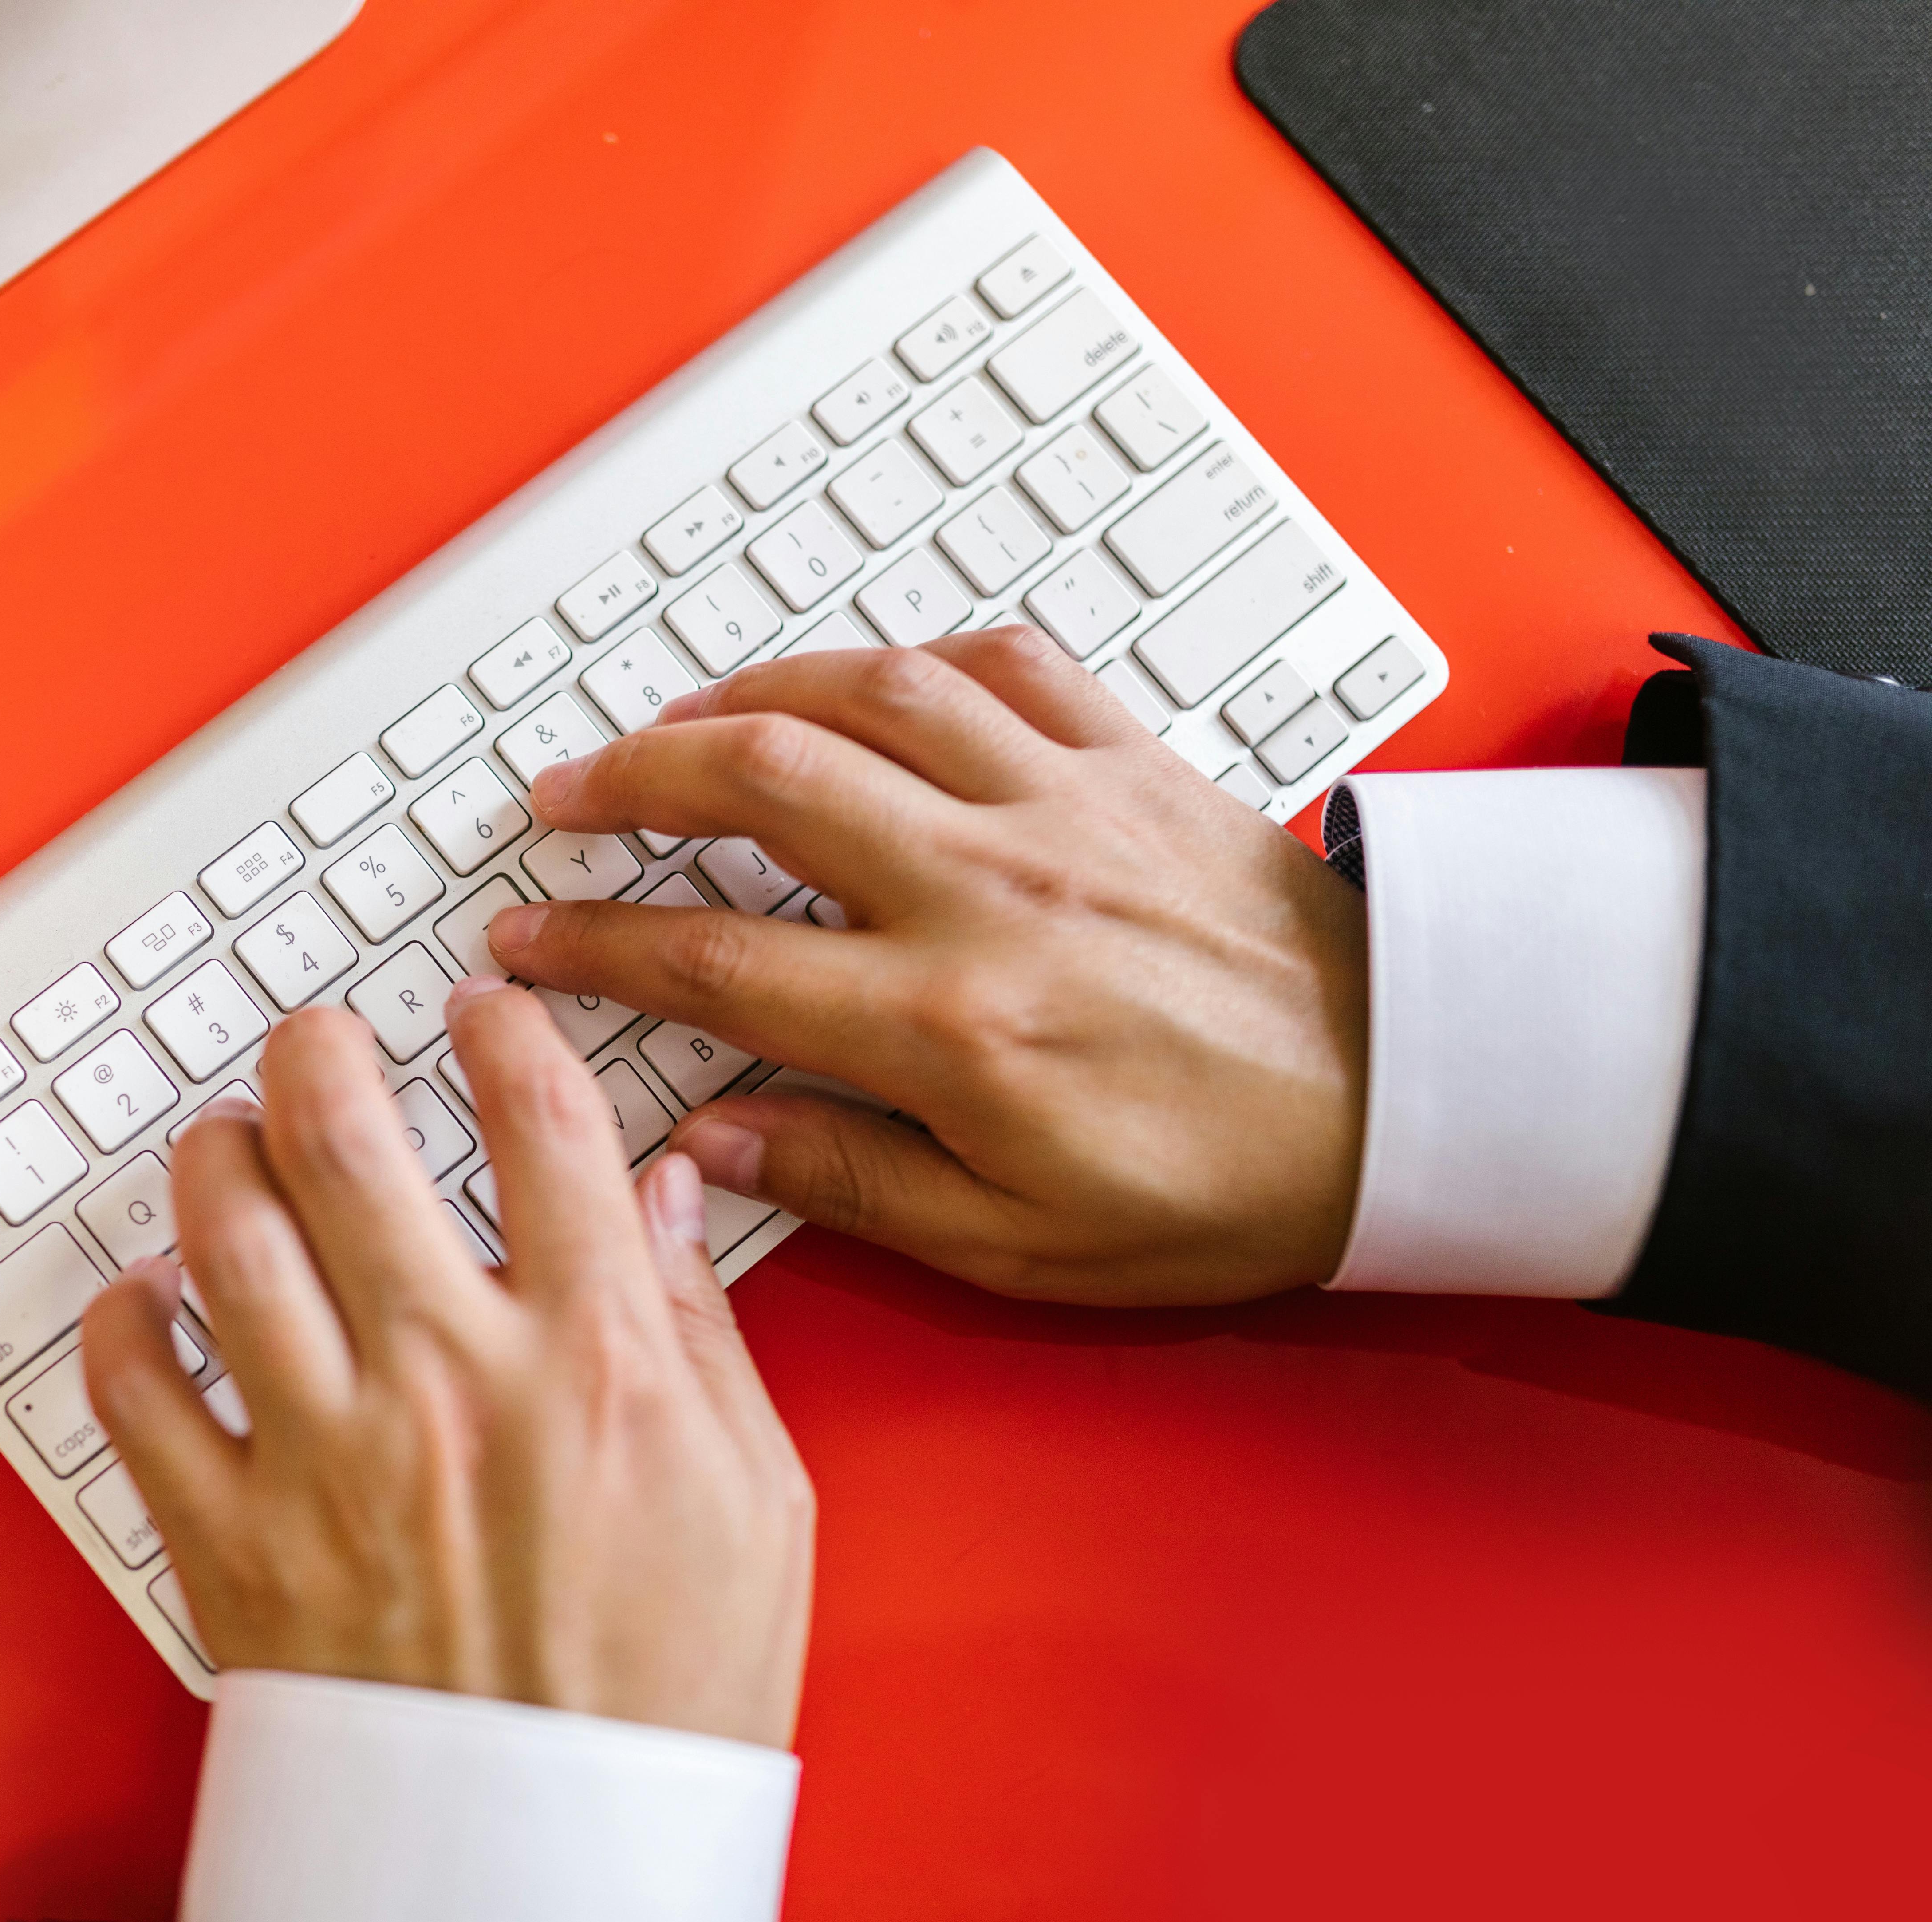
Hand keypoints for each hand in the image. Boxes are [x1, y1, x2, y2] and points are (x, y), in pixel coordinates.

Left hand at [80, 988, 815, 1747]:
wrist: (547, 1867)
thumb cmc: (661, 1693)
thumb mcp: (755, 1504)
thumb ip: (703, 1334)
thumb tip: (664, 1198)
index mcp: (594, 1364)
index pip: (542, 1124)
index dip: (506, 1033)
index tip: (485, 1013)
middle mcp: (449, 1384)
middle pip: (347, 1140)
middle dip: (321, 1053)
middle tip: (318, 1041)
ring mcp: (326, 1457)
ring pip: (227, 1236)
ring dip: (218, 1156)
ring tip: (233, 1141)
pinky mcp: (230, 1538)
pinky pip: (133, 1391)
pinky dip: (125, 1319)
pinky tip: (149, 1292)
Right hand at [484, 628, 1369, 1307]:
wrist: (1411, 1100)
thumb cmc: (1229, 1185)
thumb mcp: (1022, 1244)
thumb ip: (852, 1184)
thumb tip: (710, 1141)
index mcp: (952, 1025)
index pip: (713, 964)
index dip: (593, 947)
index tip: (529, 940)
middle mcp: (991, 890)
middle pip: (760, 784)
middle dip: (631, 778)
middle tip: (565, 795)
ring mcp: (1063, 806)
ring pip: (865, 694)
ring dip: (747, 693)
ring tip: (678, 720)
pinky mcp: (1134, 763)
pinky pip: (1007, 662)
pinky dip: (920, 657)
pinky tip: (868, 680)